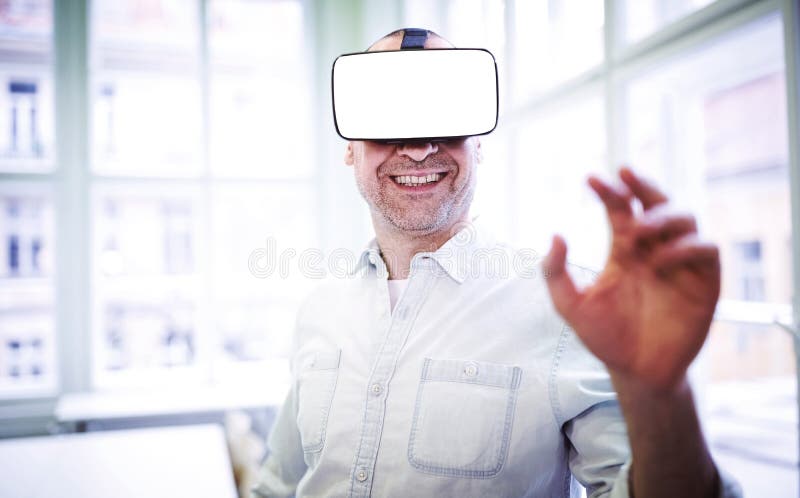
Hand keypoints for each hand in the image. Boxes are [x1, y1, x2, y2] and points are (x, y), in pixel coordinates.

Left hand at [543, 167, 719, 392]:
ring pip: (686, 218)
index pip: (621, 209)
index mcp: (624, 250)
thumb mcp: (571, 305)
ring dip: (662, 217)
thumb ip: (556, 273)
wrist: (636, 372)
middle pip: (657, 203)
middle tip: (626, 177)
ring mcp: (681, 264)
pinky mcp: (704, 282)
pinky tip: (660, 260)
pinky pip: (706, 249)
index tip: (591, 179)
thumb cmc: (605, 337)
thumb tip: (555, 235)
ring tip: (637, 232)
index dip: (610, 191)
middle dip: (644, 185)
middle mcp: (654, 250)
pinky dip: (685, 246)